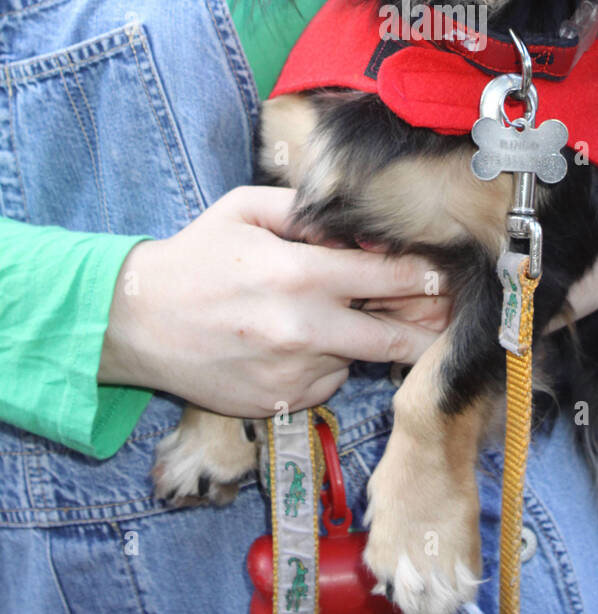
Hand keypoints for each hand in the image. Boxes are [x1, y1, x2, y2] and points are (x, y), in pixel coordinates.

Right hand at [98, 186, 451, 416]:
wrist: (136, 322)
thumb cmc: (195, 258)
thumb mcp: (245, 209)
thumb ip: (308, 211)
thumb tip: (363, 226)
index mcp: (300, 274)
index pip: (391, 278)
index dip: (426, 275)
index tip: (446, 273)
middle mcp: (302, 329)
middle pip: (395, 337)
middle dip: (426, 325)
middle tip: (443, 313)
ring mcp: (291, 373)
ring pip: (359, 361)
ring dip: (365, 342)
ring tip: (336, 315)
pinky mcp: (278, 404)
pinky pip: (326, 383)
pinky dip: (327, 364)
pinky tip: (297, 342)